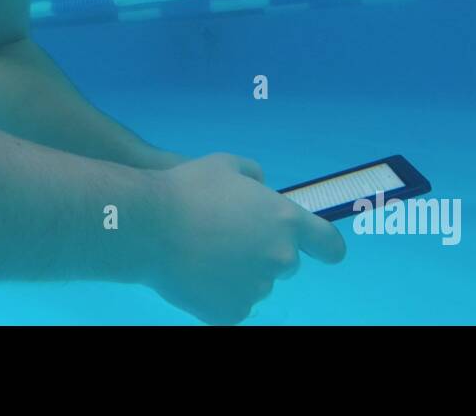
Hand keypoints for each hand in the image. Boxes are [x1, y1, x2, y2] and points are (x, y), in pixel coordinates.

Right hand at [147, 153, 344, 324]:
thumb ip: (253, 176)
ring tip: (203, 254)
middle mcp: (280, 258)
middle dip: (264, 253)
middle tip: (227, 239)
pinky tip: (195, 274)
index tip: (326, 253)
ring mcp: (256, 288)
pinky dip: (219, 293)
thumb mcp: (226, 165)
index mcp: (285, 221)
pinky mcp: (232, 311)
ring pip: (257, 284)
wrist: (147, 226)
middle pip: (286, 263)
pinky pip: (233, 304)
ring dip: (240, 273)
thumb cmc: (187, 189)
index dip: (327, 248)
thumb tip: (260, 187)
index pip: (328, 243)